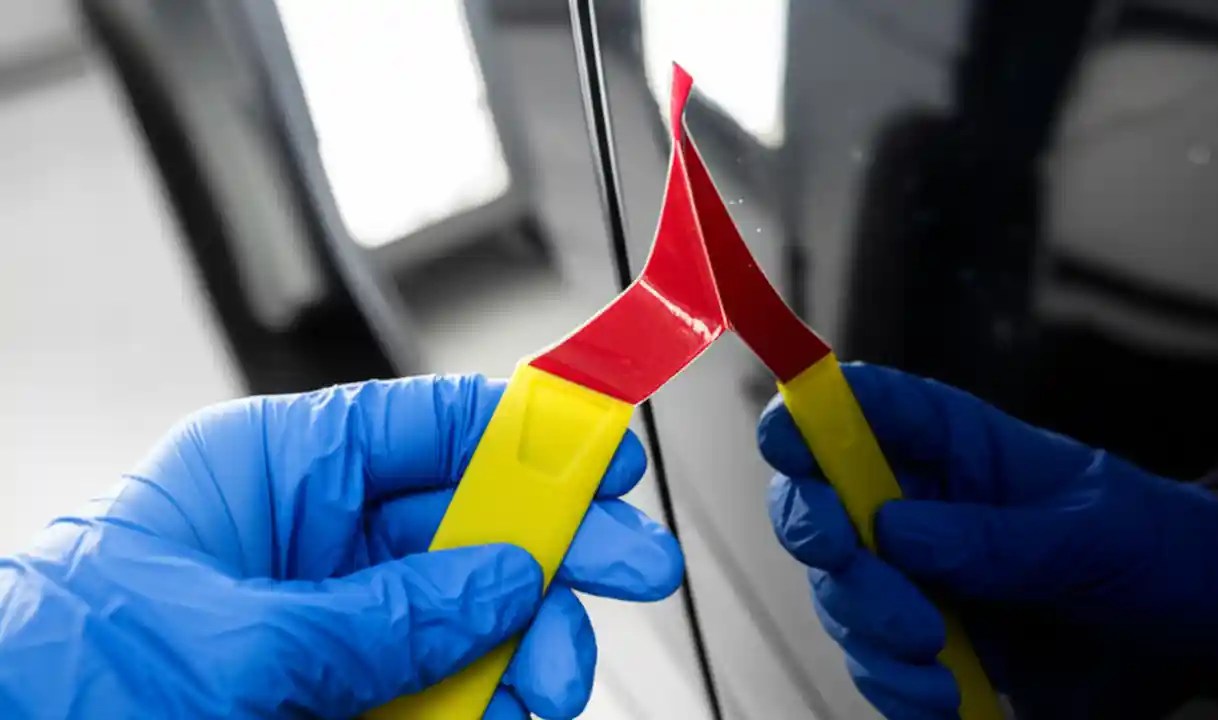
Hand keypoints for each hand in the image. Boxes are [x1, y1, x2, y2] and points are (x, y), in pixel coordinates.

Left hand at [0, 375, 681, 718]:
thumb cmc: (57, 671)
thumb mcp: (241, 635)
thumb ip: (387, 612)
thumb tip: (505, 580)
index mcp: (277, 470)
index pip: (431, 425)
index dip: (531, 432)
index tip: (607, 451)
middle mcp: (311, 538)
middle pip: (470, 525)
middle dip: (554, 551)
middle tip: (631, 573)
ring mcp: (329, 622)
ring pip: (468, 616)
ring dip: (526, 648)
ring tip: (547, 688)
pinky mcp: (335, 693)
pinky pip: (437, 686)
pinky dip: (482, 704)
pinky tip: (502, 717)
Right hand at [758, 363, 1217, 717]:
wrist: (1194, 631)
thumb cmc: (1152, 545)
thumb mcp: (1090, 531)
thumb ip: (996, 535)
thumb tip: (898, 531)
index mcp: (954, 444)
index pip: (859, 406)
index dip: (807, 413)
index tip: (790, 443)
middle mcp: (918, 504)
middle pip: (817, 500)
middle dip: (817, 532)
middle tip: (849, 561)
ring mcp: (915, 577)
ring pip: (837, 592)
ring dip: (868, 625)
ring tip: (935, 655)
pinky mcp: (924, 645)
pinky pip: (872, 663)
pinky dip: (893, 686)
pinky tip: (943, 695)